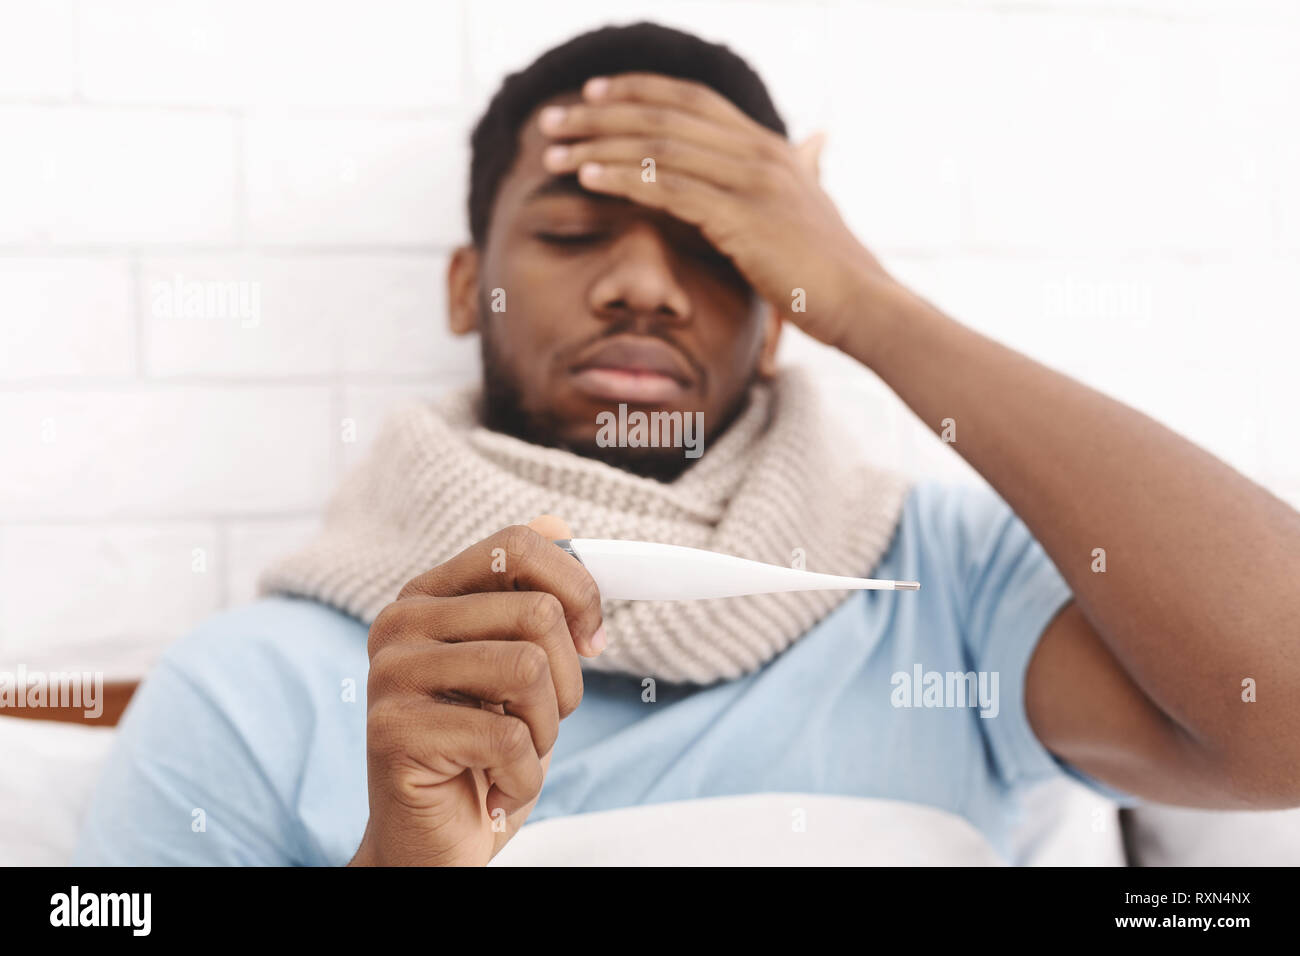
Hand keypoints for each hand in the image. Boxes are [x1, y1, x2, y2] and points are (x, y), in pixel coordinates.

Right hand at [349, 515, 603, 866]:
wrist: (433, 843)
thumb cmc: (484, 753)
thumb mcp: (521, 667)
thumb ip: (534, 598)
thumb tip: (558, 525)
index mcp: (431, 594)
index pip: (518, 544)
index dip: (578, 587)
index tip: (593, 639)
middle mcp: (401, 622)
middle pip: (538, 612)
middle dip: (567, 682)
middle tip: (538, 722)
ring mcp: (391, 674)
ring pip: (529, 669)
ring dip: (544, 729)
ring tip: (514, 754)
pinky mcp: (393, 731)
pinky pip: (508, 737)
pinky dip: (523, 776)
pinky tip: (494, 787)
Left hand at [539, 72, 894, 351]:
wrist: (862, 302)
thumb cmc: (827, 269)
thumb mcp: (804, 209)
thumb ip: (793, 175)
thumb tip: (806, 150)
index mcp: (767, 147)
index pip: (691, 100)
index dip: (638, 91)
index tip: (592, 95)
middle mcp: (758, 152)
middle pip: (664, 117)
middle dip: (600, 116)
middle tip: (552, 122)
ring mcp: (751, 182)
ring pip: (659, 149)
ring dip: (598, 148)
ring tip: (553, 153)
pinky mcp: (741, 218)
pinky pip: (670, 189)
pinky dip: (624, 180)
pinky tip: (588, 180)